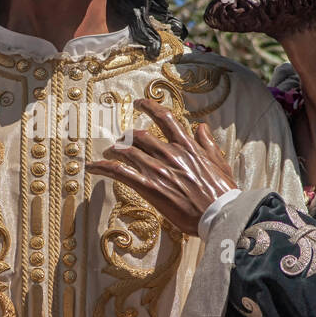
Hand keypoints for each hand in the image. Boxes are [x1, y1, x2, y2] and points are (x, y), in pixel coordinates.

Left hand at [87, 98, 237, 235]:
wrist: (220, 213)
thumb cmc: (223, 192)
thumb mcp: (220, 162)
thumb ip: (208, 143)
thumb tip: (202, 126)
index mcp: (187, 146)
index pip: (165, 119)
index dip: (150, 107)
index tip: (139, 102)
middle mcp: (170, 154)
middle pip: (140, 136)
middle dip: (127, 138)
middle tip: (120, 142)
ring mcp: (159, 170)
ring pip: (128, 152)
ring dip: (114, 151)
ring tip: (107, 153)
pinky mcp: (150, 187)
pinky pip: (121, 172)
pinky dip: (103, 168)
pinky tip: (92, 167)